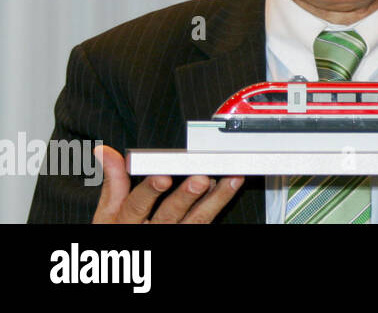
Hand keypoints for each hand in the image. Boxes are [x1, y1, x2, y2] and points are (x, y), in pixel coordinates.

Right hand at [92, 145, 242, 223]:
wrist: (132, 266)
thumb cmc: (120, 232)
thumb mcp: (108, 214)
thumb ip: (113, 183)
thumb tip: (106, 152)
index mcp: (126, 223)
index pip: (136, 206)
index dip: (149, 191)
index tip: (162, 177)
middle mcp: (152, 231)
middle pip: (169, 214)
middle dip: (185, 197)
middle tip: (200, 179)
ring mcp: (174, 236)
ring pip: (197, 219)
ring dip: (215, 199)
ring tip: (229, 180)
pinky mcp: (189, 237)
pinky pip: (205, 223)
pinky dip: (217, 204)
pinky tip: (227, 188)